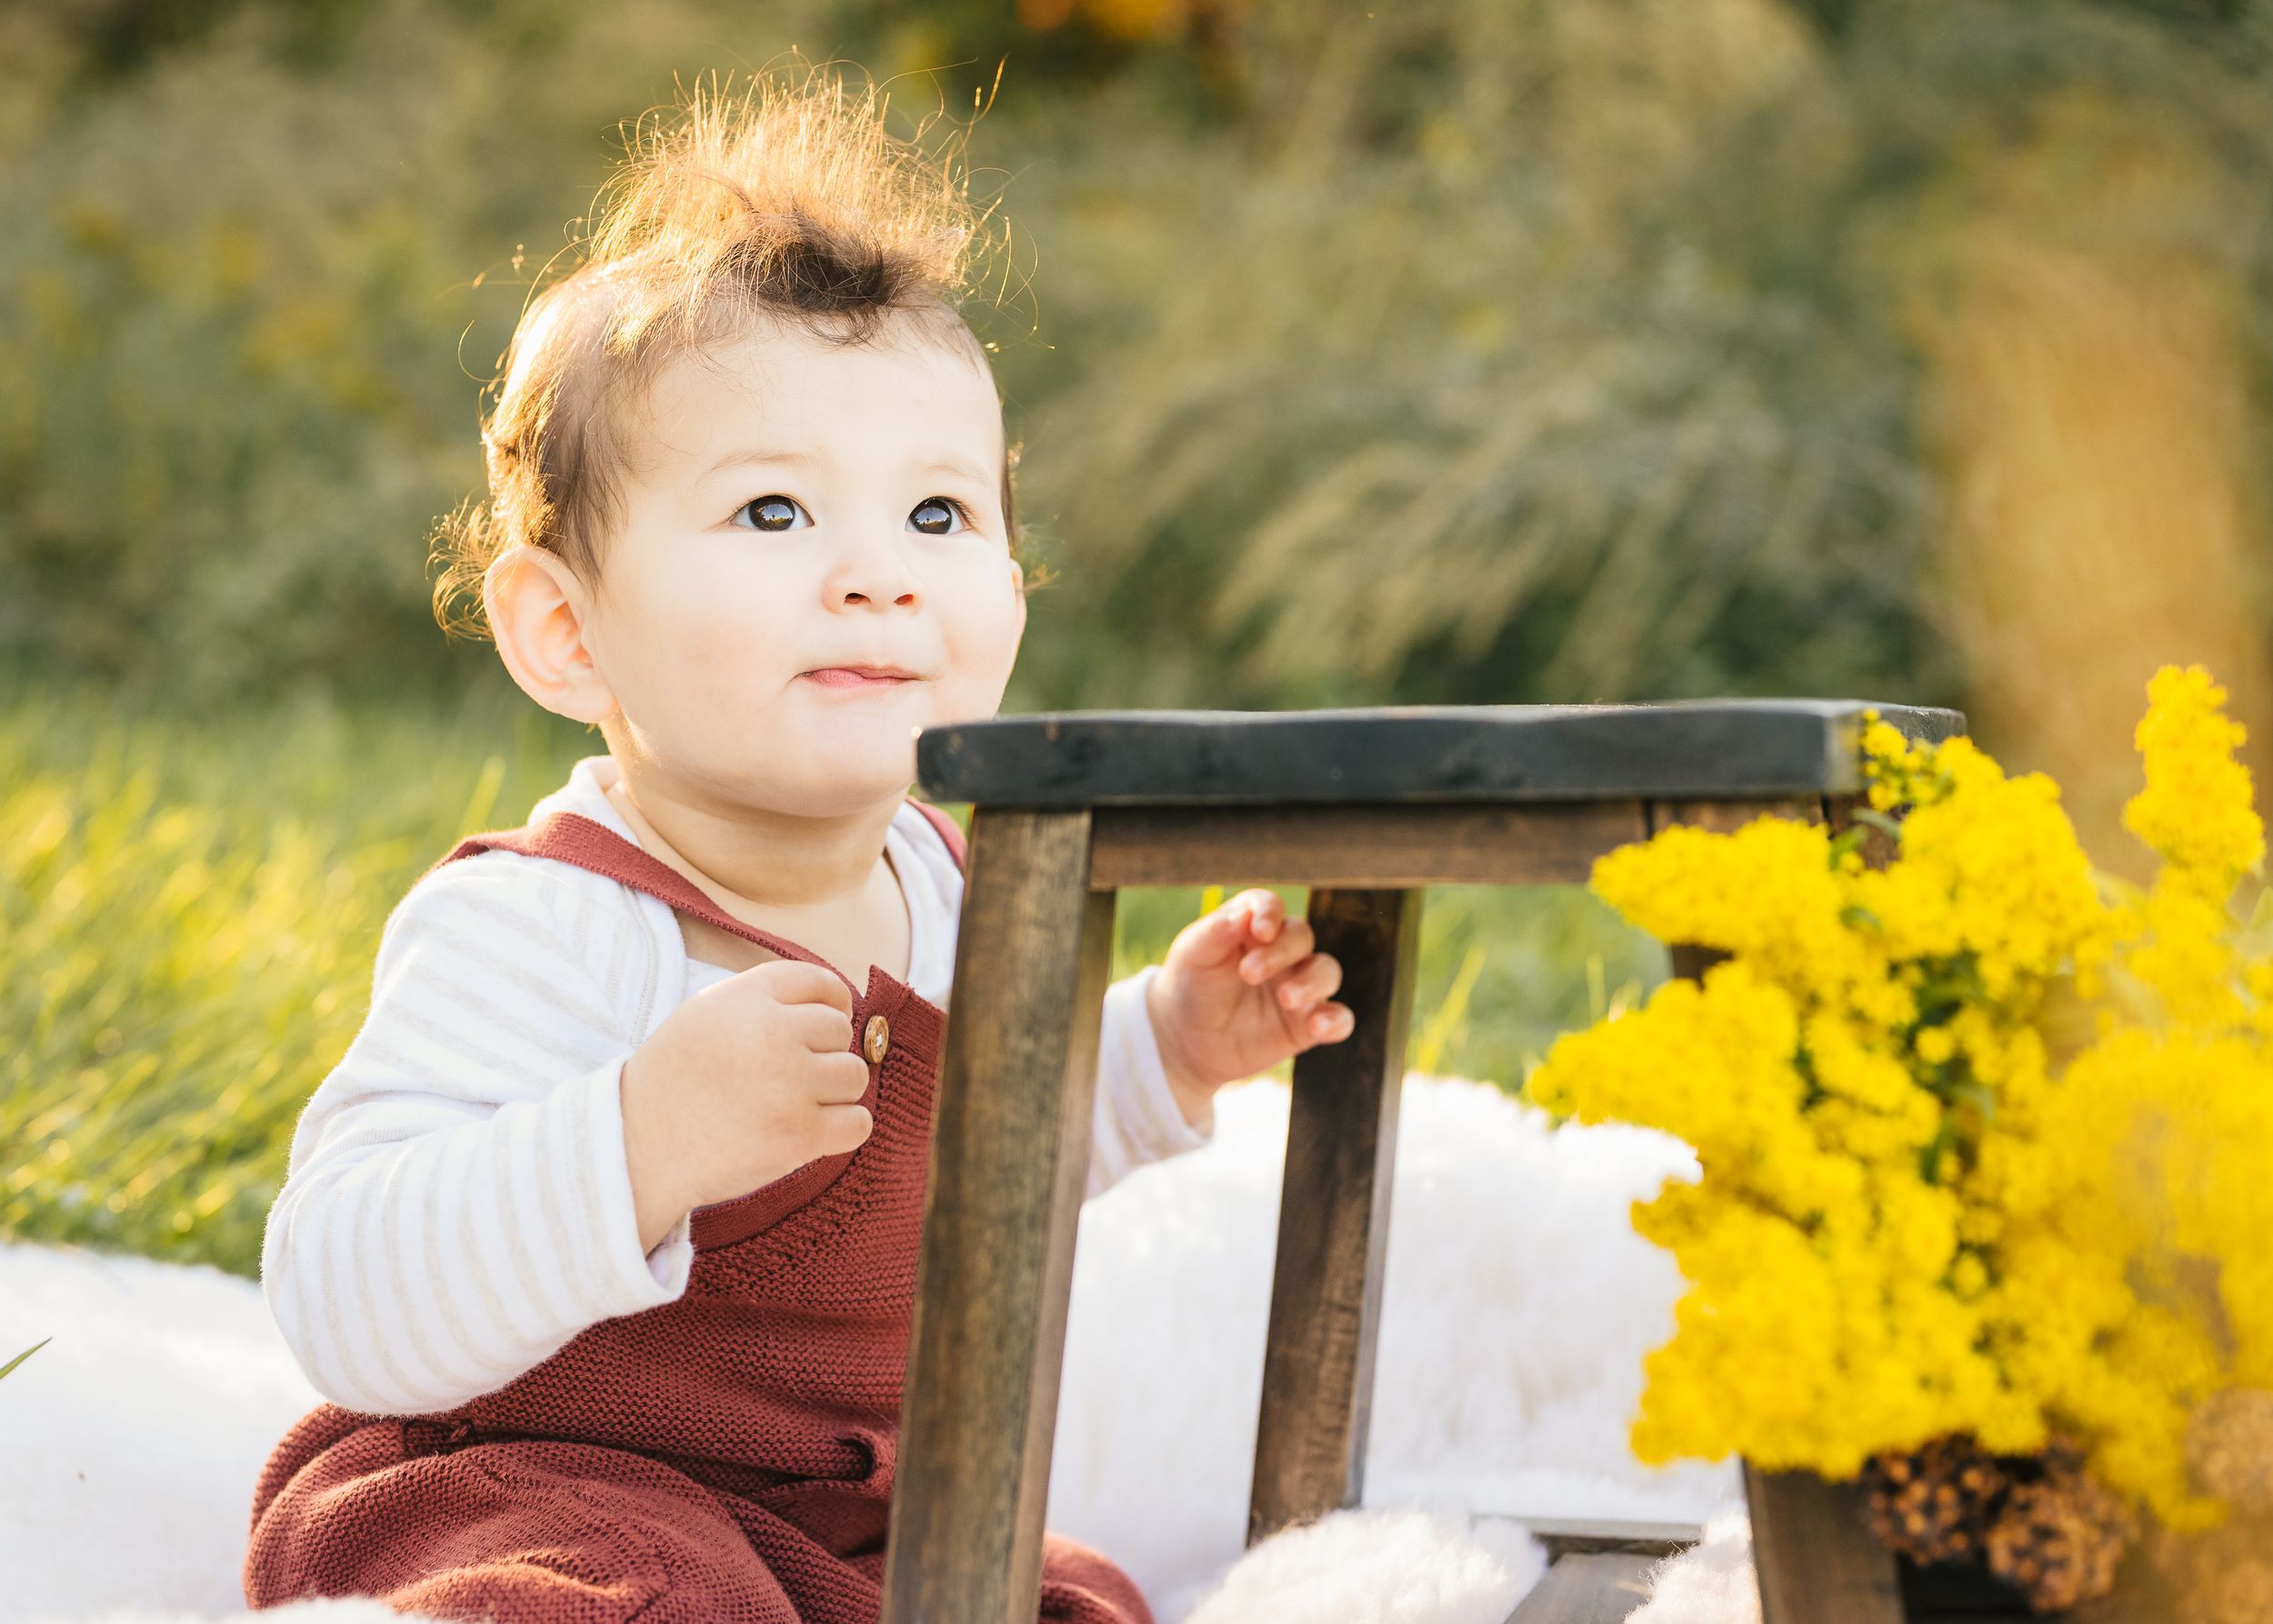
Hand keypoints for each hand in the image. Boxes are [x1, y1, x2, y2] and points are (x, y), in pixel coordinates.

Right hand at [619, 959, 872, 1249]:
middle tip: (784, 1079)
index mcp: (748, 996)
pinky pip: (859, 1123)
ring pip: (855, 1076)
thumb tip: (839, 1003)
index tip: (815, 1033)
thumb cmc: (677, 1079)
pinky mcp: (799, 1136)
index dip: (831, 1007)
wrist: (638, 1147)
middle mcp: (773, 1032)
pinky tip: (811, 1132)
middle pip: (841, 1032)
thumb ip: (767, 1000)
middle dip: (821, 1055)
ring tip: (791, 1105)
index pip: (824, 983)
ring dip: (833, 1094)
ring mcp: (789, 1085)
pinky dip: (843, 1130)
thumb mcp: (708, 1012)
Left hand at [1144, 889, 1355, 1126]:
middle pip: (1301, 937)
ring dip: (1312, 981)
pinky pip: (1338, 1019)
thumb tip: (1247, 912)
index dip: (1270, 913)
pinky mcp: (1306, 1025)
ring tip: (1286, 998)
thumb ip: (1219, 929)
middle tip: (1249, 973)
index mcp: (1253, 929)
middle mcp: (1282, 953)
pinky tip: (1319, 1026)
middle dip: (1281, 952)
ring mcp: (1298, 988)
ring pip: (1327, 972)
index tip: (1260, 930)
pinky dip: (1336, 1020)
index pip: (1271, 908)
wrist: (1186, 1041)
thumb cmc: (1191, 985)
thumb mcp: (1193, 953)